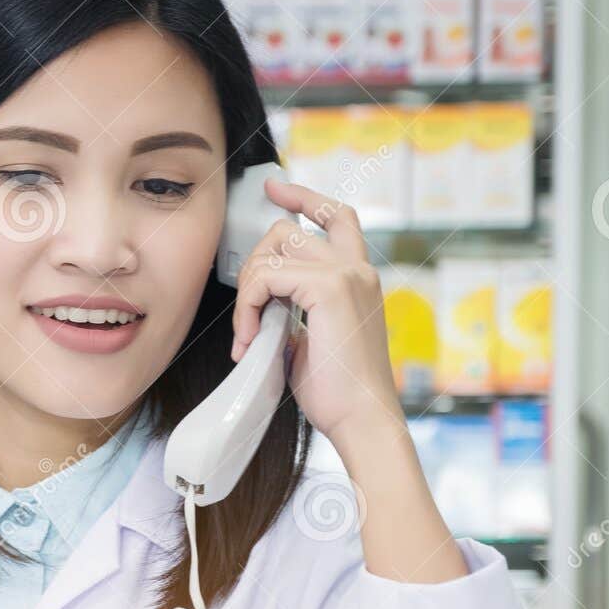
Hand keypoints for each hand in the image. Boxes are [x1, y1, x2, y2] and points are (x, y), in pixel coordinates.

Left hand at [231, 176, 402, 448]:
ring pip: (272, 251)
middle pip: (286, 233)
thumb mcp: (311, 337)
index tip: (274, 189)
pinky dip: (248, 307)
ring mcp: (346, 274)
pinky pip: (265, 278)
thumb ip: (295, 306)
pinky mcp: (329, 288)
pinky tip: (251, 339)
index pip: (336, 216)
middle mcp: (357, 268)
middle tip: (248, 320)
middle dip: (253, 267)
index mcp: (358, 277)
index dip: (304, 197)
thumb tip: (262, 296)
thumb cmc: (336, 391)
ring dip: (248, 293)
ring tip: (249, 335)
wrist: (360, 418)